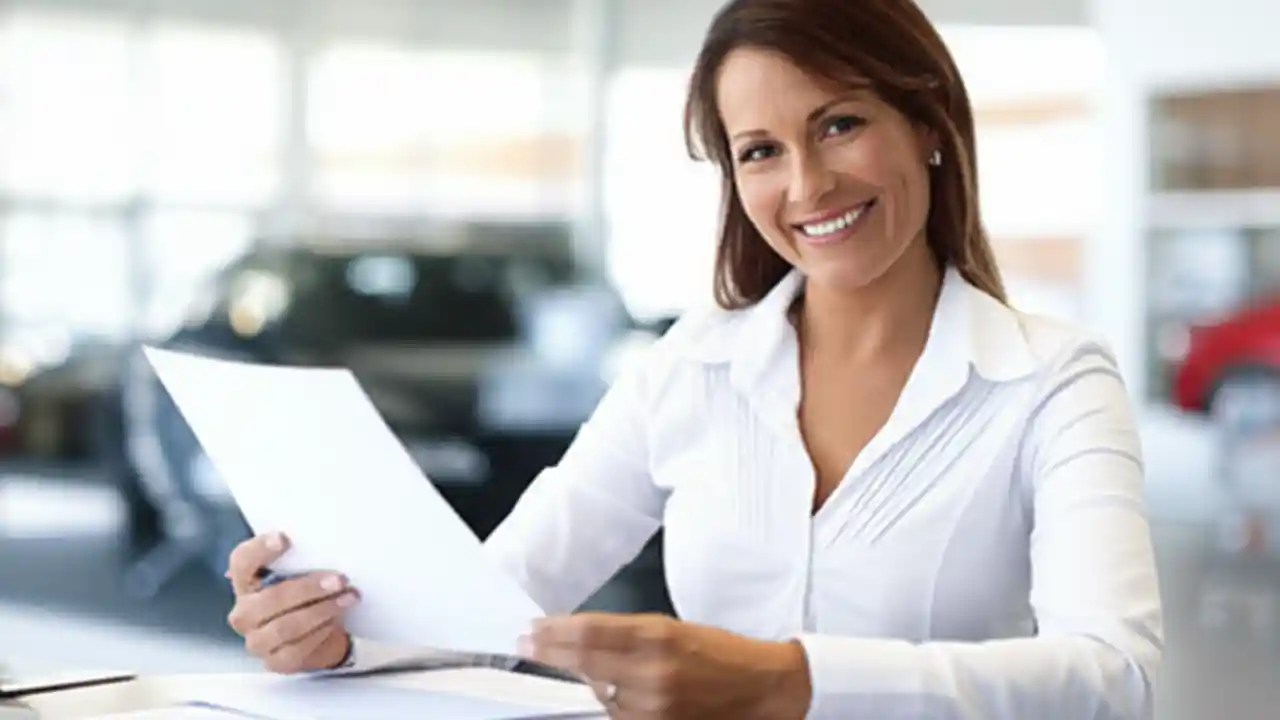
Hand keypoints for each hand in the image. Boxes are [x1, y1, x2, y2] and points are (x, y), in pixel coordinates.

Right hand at [225, 532, 359, 673]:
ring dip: (322, 610)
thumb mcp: (303, 575)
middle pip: (269, 599)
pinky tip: (337, 620)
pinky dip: (321, 632)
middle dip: (307, 588)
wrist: (322, 636)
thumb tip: (328, 545)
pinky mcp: (276, 662)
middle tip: (339, 579)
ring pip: (285, 627)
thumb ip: (303, 561)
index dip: (259, 550)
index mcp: (246, 584)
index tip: (285, 539)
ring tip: (348, 598)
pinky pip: (297, 649)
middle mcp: (244, 613)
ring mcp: (257, 641)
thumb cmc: (309, 597)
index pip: (241, 563)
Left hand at [521, 613, 811, 718]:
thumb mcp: (674, 630)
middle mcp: (652, 672)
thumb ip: (627, 637)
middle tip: (529, 645)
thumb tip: (579, 642)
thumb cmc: (721, 655)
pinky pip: (618, 717)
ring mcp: (654, 707)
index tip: (531, 631)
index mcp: (658, 636)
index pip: (589, 633)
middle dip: (552, 653)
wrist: (762, 690)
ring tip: (597, 671)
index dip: (554, 633)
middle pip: (584, 663)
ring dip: (588, 684)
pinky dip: (611, 706)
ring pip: (598, 696)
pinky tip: (616, 694)